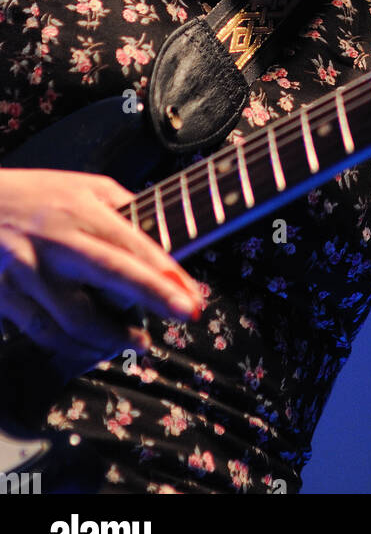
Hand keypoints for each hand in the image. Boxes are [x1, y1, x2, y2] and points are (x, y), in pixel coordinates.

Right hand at [0, 169, 204, 376]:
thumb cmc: (36, 195)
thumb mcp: (84, 186)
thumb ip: (122, 207)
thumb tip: (160, 229)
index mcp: (80, 212)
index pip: (130, 245)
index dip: (163, 275)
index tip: (190, 296)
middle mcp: (56, 243)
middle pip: (109, 277)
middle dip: (151, 299)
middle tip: (183, 316)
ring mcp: (27, 272)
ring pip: (74, 321)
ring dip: (112, 339)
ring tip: (138, 342)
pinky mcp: (5, 296)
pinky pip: (42, 332)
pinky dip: (71, 346)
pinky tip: (91, 347)